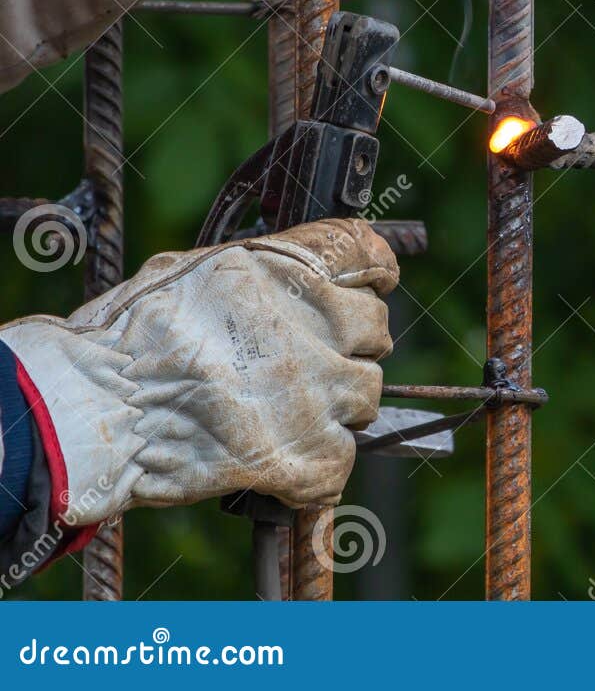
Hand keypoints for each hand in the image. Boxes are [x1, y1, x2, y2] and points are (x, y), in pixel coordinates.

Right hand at [1, 219, 395, 525]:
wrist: (92, 411)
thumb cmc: (123, 338)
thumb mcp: (185, 270)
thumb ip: (253, 270)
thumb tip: (290, 270)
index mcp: (285, 269)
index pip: (366, 254)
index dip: (375, 271)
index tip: (373, 285)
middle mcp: (313, 323)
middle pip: (374, 331)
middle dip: (348, 347)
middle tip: (306, 365)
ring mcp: (316, 391)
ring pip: (366, 396)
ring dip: (336, 407)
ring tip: (286, 415)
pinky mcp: (306, 454)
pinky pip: (341, 461)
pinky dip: (317, 468)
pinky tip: (282, 464)